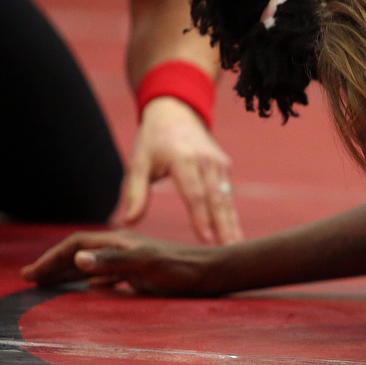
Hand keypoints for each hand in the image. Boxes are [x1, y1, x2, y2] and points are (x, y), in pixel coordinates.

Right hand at [21, 230, 221, 295]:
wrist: (208, 274)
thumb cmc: (180, 267)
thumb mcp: (145, 263)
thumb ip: (113, 261)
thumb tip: (77, 259)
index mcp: (118, 243)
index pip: (76, 245)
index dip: (52, 258)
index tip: (31, 274)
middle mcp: (121, 250)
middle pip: (79, 255)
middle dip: (53, 265)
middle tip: (27, 280)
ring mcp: (129, 263)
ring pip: (90, 267)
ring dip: (67, 275)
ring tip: (45, 285)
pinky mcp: (139, 277)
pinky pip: (106, 279)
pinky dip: (89, 284)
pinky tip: (85, 293)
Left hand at [122, 96, 242, 244]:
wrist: (177, 112)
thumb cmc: (153, 141)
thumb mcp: (138, 162)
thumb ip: (135, 192)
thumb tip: (128, 222)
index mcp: (184, 159)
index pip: (195, 193)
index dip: (200, 218)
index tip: (205, 241)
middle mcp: (207, 161)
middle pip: (217, 199)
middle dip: (224, 227)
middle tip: (230, 252)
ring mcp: (219, 163)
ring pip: (227, 199)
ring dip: (232, 224)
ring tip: (236, 248)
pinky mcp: (224, 167)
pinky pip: (228, 195)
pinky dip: (231, 215)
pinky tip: (234, 234)